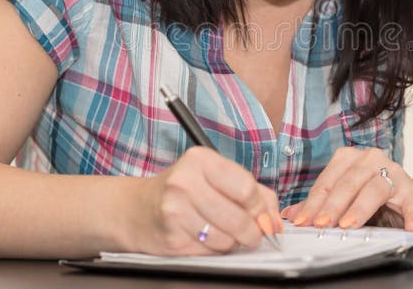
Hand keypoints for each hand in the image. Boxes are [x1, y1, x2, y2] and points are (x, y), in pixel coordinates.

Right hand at [127, 146, 281, 254]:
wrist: (137, 209)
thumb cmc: (182, 191)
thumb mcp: (214, 177)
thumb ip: (252, 191)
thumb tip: (274, 218)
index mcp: (200, 160)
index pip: (246, 187)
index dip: (260, 207)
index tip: (263, 215)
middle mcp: (185, 182)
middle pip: (239, 217)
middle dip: (253, 231)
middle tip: (252, 233)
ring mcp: (175, 211)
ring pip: (227, 239)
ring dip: (233, 242)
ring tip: (224, 232)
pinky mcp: (171, 237)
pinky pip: (210, 251)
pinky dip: (215, 249)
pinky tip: (205, 238)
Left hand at [280, 147, 412, 231]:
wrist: (406, 199)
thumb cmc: (369, 198)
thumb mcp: (342, 199)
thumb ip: (319, 205)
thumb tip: (289, 214)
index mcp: (348, 159)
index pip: (326, 182)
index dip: (313, 203)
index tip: (302, 221)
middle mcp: (370, 160)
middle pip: (347, 183)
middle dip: (332, 206)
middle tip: (321, 224)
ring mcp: (393, 172)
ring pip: (374, 188)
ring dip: (361, 208)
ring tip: (350, 225)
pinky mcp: (412, 189)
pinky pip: (412, 202)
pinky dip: (412, 214)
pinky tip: (410, 227)